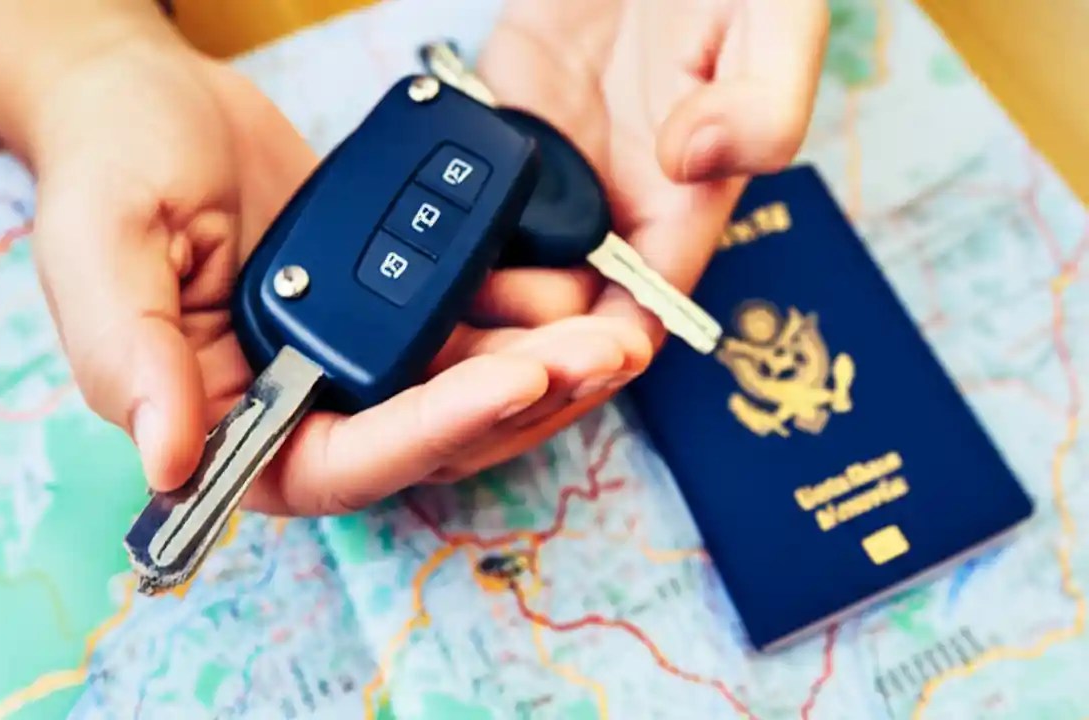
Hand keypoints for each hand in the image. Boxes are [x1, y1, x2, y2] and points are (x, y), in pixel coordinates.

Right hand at [1, 30, 654, 513]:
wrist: (151, 97)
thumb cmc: (109, 166)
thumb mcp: (100, 247)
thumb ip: (127, 356)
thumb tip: (169, 462)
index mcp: (225, 417)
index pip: (338, 462)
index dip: (430, 432)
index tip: (513, 381)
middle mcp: (297, 403)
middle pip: (426, 437)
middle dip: (519, 400)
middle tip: (602, 350)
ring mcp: (349, 357)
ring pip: (462, 392)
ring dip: (543, 370)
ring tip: (616, 330)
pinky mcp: (386, 310)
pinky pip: (465, 332)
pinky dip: (524, 320)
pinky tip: (579, 291)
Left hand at [448, 0, 828, 467]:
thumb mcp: (773, 19)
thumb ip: (761, 102)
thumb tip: (697, 163)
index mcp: (685, 194)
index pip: (644, 305)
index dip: (602, 351)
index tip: (562, 367)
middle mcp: (613, 191)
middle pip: (560, 306)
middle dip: (518, 343)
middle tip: (469, 353)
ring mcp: (550, 159)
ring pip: (500, 263)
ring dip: (468, 298)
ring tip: (428, 314)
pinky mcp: (495, 115)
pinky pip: (459, 193)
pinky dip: (433, 227)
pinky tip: (401, 254)